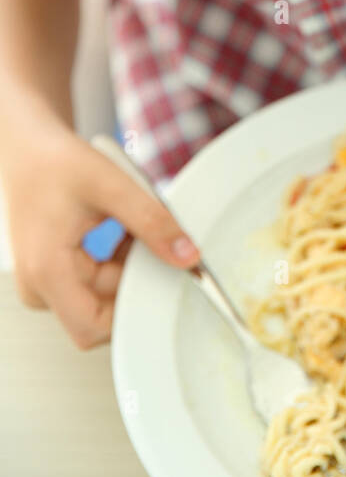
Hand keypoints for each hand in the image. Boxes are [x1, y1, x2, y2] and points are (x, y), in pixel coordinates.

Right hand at [0, 127, 200, 349]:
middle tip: (152, 248)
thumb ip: (152, 222)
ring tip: (131, 232)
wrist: (28, 148)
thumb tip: (186, 255)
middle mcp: (39, 285)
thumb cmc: (54, 163)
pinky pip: (96, 284)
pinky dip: (117, 263)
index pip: (92, 328)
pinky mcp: (54, 275)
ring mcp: (44, 283)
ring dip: (127, 270)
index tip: (161, 287)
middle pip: (100, 314)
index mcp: (46, 271)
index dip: (131, 314)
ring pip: (102, 298)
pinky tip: (122, 235)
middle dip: (133, 284)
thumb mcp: (112, 186)